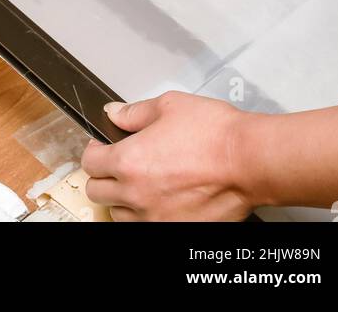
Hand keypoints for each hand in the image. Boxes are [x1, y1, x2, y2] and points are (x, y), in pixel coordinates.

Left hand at [81, 91, 253, 221]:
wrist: (248, 162)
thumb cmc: (214, 134)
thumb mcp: (169, 106)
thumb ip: (135, 113)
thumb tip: (114, 113)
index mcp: (128, 161)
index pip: (90, 162)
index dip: (94, 150)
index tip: (101, 146)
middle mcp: (136, 194)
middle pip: (97, 191)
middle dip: (104, 175)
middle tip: (119, 164)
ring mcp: (154, 218)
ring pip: (119, 214)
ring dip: (123, 199)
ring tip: (142, 183)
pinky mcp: (174, 231)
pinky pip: (145, 227)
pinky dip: (146, 216)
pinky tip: (161, 200)